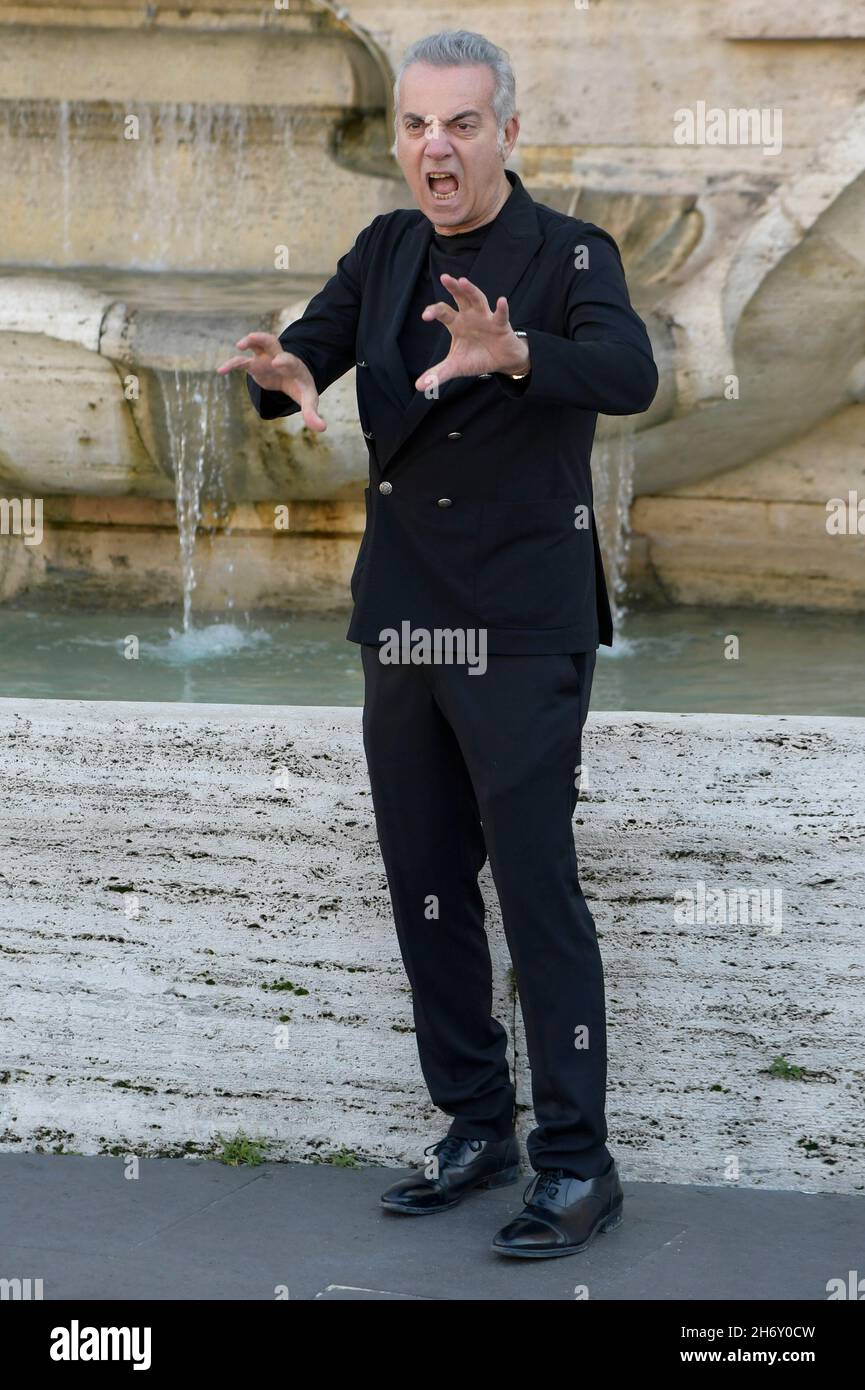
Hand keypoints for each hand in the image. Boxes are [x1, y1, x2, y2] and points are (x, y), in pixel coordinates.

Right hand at [217, 332, 325, 431]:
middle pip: (271, 342)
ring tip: (239, 346)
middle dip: (262, 339)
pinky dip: (231, 365)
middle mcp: (278, 358)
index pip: (289, 360)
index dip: (284, 360)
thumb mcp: (308, 400)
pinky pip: (241, 362)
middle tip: (252, 338)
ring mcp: (265, 359)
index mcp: (294, 366)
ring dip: (248, 343)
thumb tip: (322, 429)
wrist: (292, 378)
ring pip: (255, 346)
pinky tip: (220, 370)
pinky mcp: (255, 365)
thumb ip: (312, 413)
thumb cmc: (301, 388)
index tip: (277, 362)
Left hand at [415, 274, 529, 391]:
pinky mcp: (501, 325)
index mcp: (456, 323)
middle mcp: (470, 316)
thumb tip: (418, 387)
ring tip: (463, 281)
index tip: (425, 315)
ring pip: (478, 300)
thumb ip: (438, 374)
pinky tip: (502, 301)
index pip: (443, 312)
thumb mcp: (456, 366)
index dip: (434, 311)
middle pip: (460, 297)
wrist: (501, 361)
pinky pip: (501, 315)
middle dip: (453, 288)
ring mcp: (486, 318)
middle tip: (444, 278)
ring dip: (471, 291)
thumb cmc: (477, 357)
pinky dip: (502, 308)